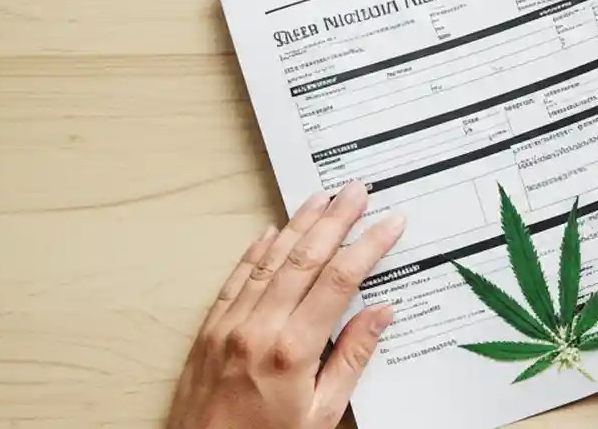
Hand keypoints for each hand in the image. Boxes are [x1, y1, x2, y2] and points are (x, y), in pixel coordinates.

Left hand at [168, 181, 405, 428]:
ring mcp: (228, 326)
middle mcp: (258, 329)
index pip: (339, 281)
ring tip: (321, 198)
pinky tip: (269, 231)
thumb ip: (352, 359)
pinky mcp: (208, 332)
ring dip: (298, 225)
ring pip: (269, 260)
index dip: (368, 246)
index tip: (389, 224)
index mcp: (293, 350)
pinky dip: (254, 251)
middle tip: (357, 191)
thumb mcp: (321, 415)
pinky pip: (235, 279)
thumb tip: (381, 314)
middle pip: (305, 259)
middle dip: (335, 220)